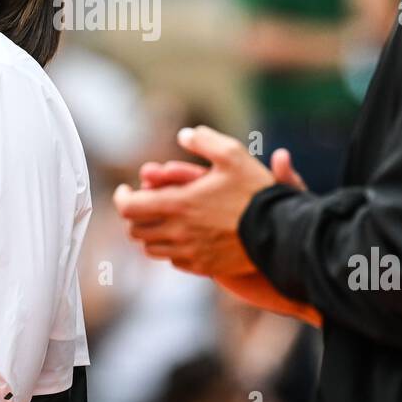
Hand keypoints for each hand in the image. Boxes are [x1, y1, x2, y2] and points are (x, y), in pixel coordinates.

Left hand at [114, 126, 283, 277]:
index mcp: (178, 204)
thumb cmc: (255, 192)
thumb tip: (184, 134)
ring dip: (151, 233)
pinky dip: (171, 249)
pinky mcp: (204, 267)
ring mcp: (190, 253)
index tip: (125, 190)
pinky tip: (183, 236)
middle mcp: (178, 233)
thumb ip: (205, 141)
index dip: (121, 198)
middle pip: (135, 232)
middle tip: (143, 203)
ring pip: (152, 249)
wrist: (280, 233)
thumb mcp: (232, 154)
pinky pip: (174, 262)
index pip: (129, 208)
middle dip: (134, 216)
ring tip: (161, 219)